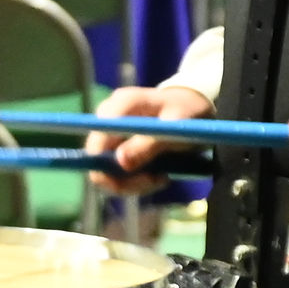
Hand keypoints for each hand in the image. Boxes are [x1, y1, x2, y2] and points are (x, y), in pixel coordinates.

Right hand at [91, 81, 211, 195]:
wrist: (191, 109)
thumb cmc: (187, 113)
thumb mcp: (176, 129)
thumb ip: (149, 144)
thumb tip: (120, 162)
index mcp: (122, 104)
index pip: (98, 136)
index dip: (105, 162)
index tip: (133, 177)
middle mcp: (108, 118)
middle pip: (97, 158)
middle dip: (124, 179)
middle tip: (156, 181)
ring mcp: (109, 134)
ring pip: (105, 172)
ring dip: (133, 183)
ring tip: (162, 178)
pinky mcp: (114, 149)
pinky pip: (115, 175)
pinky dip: (136, 182)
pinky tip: (158, 175)